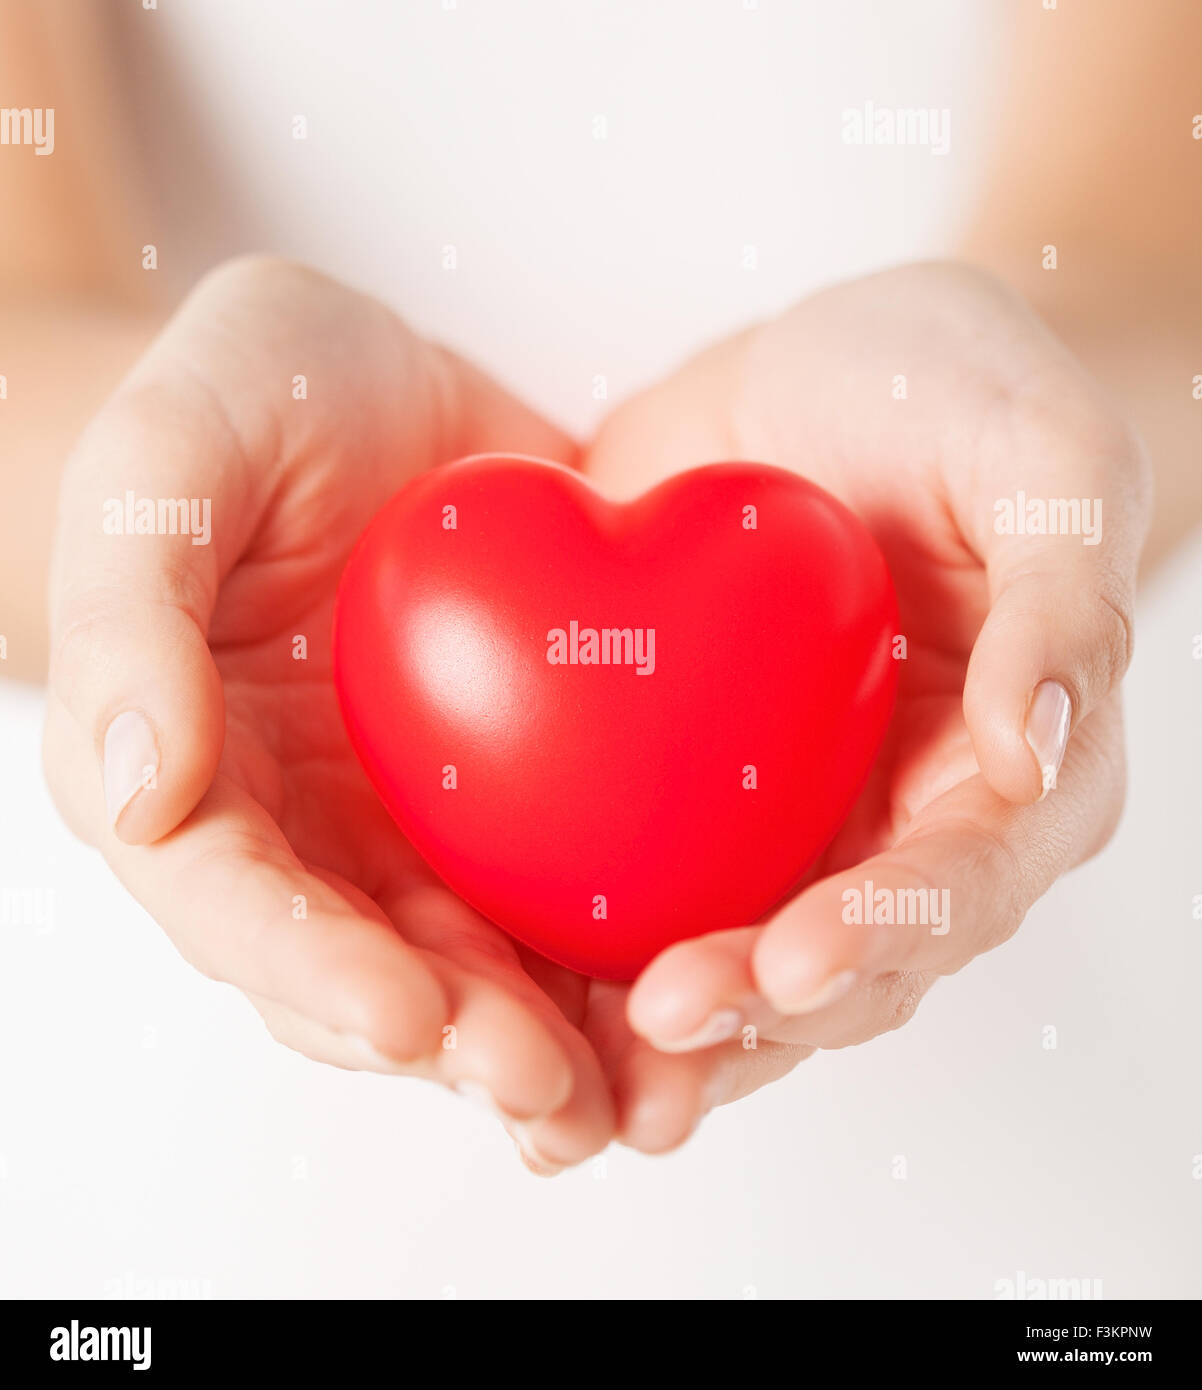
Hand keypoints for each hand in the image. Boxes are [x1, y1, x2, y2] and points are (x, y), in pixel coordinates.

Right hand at [42, 257, 623, 1168]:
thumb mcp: (170, 457)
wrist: (381, 374)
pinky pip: (563, 887)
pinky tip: (691, 986)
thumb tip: (138, 792)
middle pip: (364, 970)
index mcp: (194, 774)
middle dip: (453, 1044)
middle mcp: (301, 826)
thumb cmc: (253, 392)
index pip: (234, 905)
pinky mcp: (515, 790)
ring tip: (630, 1097)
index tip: (405, 1016)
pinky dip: (618, 952)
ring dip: (545, 1041)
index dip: (312, 972)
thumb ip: (130, 614)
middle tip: (549, 1093)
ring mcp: (410, 818)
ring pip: (471, 962)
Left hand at [585, 262, 1149, 1105]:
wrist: (829, 371)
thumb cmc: (960, 394)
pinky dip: (583, 945)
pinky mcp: (686, 789)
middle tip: (660, 1029)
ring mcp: (790, 814)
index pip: (961, 881)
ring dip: (671, 1027)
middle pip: (843, 959)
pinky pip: (640, 882)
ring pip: (740, 954)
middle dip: (757, 1010)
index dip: (884, 932)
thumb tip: (1040, 747)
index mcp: (1011, 768)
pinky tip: (513, 983)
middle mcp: (901, 819)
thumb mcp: (1043, 458)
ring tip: (580, 1072)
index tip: (795, 959)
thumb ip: (1064, 598)